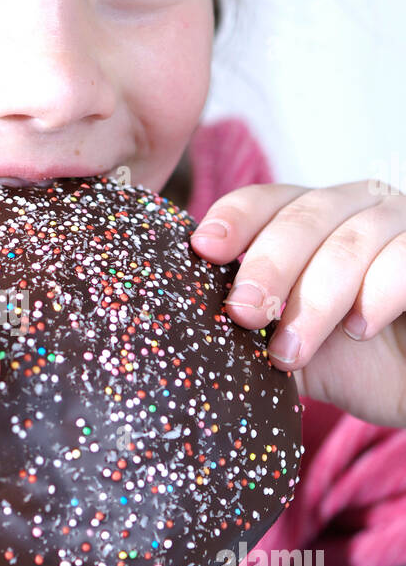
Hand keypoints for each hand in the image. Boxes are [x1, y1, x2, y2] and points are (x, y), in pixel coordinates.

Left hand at [189, 181, 405, 427]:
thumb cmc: (358, 363)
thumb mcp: (290, 347)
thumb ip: (247, 332)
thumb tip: (180, 341)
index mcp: (309, 220)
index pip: (265, 202)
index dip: (234, 219)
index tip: (205, 248)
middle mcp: (354, 210)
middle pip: (303, 217)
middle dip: (267, 266)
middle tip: (243, 313)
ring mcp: (401, 224)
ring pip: (352, 240)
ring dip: (315, 298)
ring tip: (290, 351)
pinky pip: (405, 256)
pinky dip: (378, 292)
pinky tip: (359, 327)